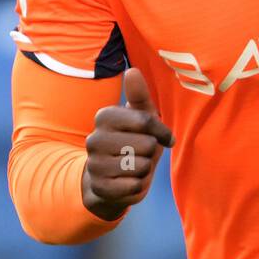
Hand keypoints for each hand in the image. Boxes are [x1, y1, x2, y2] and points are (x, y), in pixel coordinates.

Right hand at [82, 67, 175, 220]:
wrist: (111, 178)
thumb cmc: (133, 141)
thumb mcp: (140, 117)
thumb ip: (139, 96)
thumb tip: (132, 70)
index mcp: (105, 116)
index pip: (146, 121)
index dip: (162, 132)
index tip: (164, 137)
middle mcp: (94, 138)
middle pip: (146, 145)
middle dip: (151, 153)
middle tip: (140, 153)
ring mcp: (94, 164)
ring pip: (141, 167)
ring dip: (144, 170)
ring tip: (133, 166)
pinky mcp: (99, 188)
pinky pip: (134, 187)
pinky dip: (138, 187)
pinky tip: (128, 181)